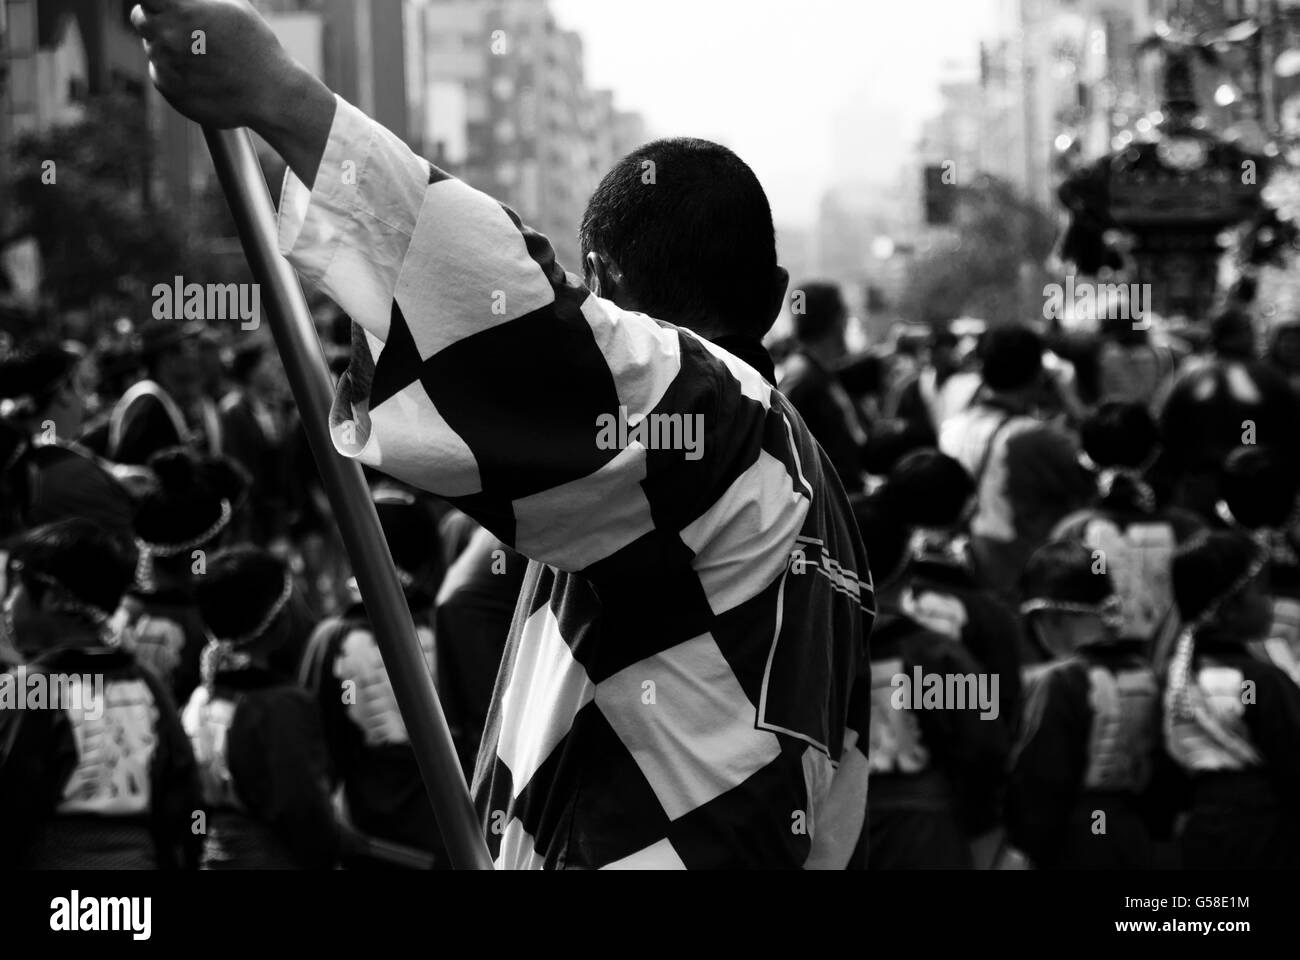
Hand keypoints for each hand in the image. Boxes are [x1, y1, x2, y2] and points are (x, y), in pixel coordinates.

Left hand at [133, 0, 335, 183]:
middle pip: (140, 19)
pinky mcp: (168, 90)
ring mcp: (164, 65)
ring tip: (206, 58)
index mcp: (180, 9)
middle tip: (184, 28)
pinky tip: (204, 77)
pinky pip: (161, 74)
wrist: (270, 94)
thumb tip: (183, 1)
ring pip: (153, 48)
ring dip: (170, 48)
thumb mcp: (232, 6)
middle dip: (157, 20)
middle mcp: (166, 36)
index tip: (158, 3)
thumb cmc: (255, 45)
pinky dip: (176, 74)